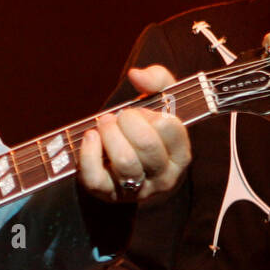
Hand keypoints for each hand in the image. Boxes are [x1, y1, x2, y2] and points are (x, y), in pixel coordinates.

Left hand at [77, 65, 190, 202]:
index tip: (140, 113)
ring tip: (104, 123)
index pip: (169, 128)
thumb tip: (136, 75)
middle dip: (127, 121)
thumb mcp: (160, 102)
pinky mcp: (107, 194)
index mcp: (180, 155)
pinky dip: (89, 153)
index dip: (150, 113)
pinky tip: (90, 137)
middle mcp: (163, 177)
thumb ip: (157, 79)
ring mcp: (136, 190)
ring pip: (125, 161)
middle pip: (146, 144)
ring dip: (110, 134)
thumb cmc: (146, 129)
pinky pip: (95, 177)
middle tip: (118, 116)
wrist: (124, 165)